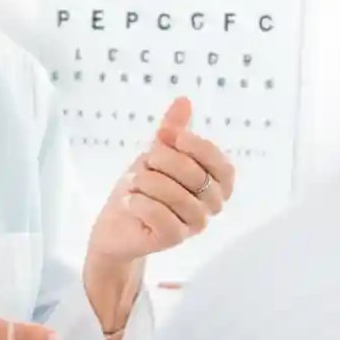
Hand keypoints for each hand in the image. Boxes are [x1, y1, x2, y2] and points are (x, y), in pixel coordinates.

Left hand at [87, 97, 236, 265]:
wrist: (118, 223)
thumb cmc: (144, 187)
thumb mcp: (157, 153)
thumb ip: (172, 130)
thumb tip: (183, 100)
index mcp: (215, 183)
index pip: (221, 164)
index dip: (197, 147)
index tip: (170, 135)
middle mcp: (211, 205)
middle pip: (195, 176)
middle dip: (163, 162)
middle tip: (144, 162)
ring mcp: (194, 224)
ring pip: (176, 196)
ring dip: (147, 182)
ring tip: (133, 182)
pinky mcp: (173, 239)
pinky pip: (162, 217)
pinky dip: (140, 203)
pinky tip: (129, 200)